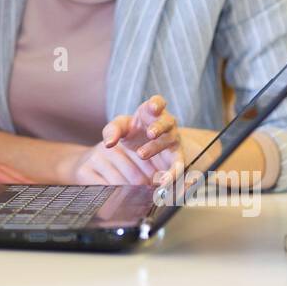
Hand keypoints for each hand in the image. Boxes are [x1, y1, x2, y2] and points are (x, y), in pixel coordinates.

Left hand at [64, 95, 182, 185]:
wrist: (141, 145)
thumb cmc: (131, 131)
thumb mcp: (119, 128)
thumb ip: (112, 132)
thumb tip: (108, 144)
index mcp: (153, 112)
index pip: (158, 102)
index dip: (157, 103)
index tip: (153, 106)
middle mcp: (167, 124)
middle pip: (167, 123)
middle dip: (159, 127)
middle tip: (150, 134)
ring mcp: (173, 140)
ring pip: (172, 145)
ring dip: (160, 150)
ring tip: (148, 161)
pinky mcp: (176, 158)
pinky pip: (178, 166)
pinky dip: (172, 174)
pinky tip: (162, 184)